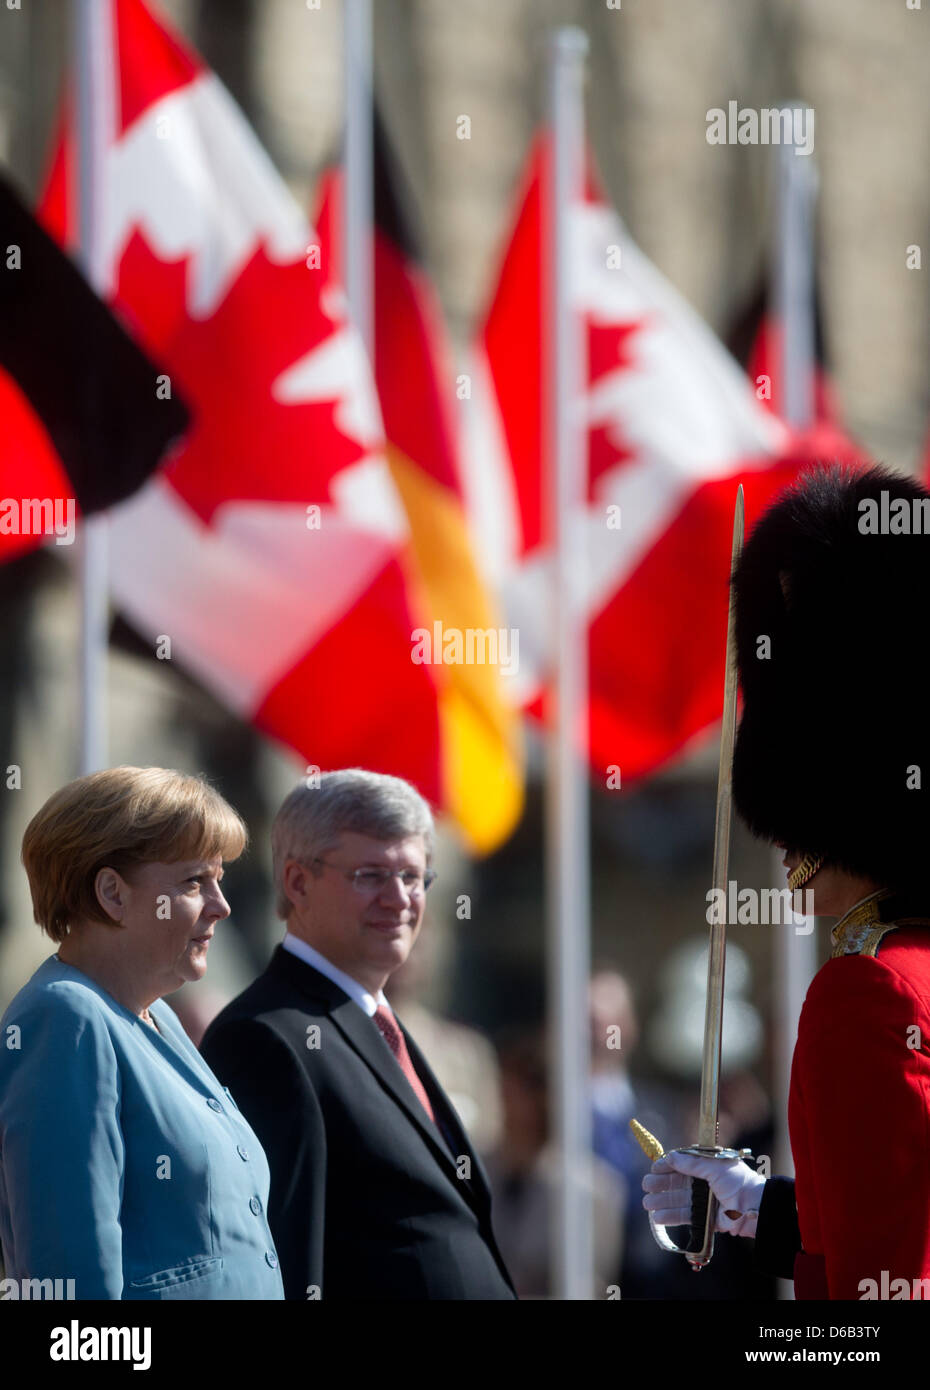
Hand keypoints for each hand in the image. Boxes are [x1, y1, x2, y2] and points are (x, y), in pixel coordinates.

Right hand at [642, 1149, 765, 1237]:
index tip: (654, 1167)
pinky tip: (657, 1217)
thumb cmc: (737, 1181)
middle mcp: (702, 1182)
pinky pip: (683, 1216)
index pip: (681, 1163)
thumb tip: (670, 1157)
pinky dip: (670, 1217)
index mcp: (705, 1166)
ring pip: (677, 1199)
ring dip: (661, 1201)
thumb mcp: (714, 1166)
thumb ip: (691, 1162)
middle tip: (647, 1186)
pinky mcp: (703, 1217)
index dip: (667, 1165)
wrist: (753, 1207)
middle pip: (676, 1182)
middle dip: (660, 1184)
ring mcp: (702, 1200)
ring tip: (647, 1203)